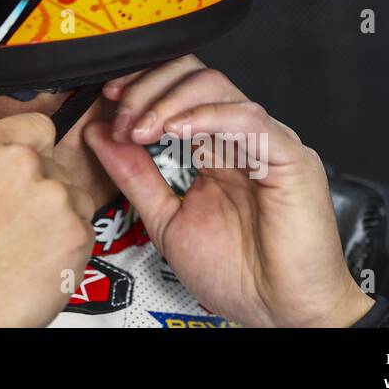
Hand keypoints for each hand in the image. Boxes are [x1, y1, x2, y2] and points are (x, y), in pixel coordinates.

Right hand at [0, 112, 94, 326]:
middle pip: (56, 166)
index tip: (32, 167)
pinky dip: (68, 248)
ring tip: (22, 249)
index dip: (35, 151)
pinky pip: (85, 230)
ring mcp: (51, 194)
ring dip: (58, 220)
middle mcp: (19, 162)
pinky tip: (35, 264)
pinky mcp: (75, 230)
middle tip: (16, 225)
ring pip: (74, 198)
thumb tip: (5, 160)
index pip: (37, 125)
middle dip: (43, 193)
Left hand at [84, 55, 373, 326]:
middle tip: (122, 116)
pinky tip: (178, 132)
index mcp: (215, 148)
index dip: (140, 84)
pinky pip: (248, 119)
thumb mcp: (167, 220)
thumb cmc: (237, 274)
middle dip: (148, 87)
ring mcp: (266, 143)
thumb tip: (100, 135)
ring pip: (217, 87)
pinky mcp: (289, 157)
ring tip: (143, 129)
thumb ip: (135, 176)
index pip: (177, 88)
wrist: (280, 313)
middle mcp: (241, 138)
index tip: (107, 99)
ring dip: (169, 101)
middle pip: (194, 76)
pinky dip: (208, 117)